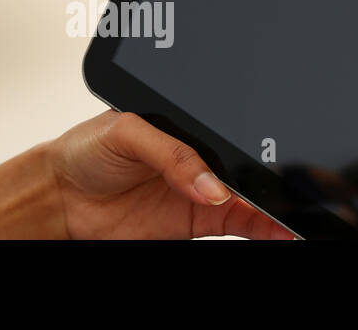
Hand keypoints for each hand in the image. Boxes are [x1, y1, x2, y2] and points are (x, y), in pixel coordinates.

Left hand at [46, 111, 292, 239]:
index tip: (280, 159)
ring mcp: (201, 191)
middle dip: (277, 179)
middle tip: (296, 193)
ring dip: (277, 208)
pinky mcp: (196, 221)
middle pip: (250, 167)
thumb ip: (172, 154)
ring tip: (297, 217)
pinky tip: (280, 232)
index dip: (258, 145)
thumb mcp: (126, 132)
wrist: (60, 194)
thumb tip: (211, 185)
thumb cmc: (87, 149)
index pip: (232, 133)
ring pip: (252, 199)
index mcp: (189, 126)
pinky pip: (239, 226)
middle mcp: (201, 157)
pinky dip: (263, 230)